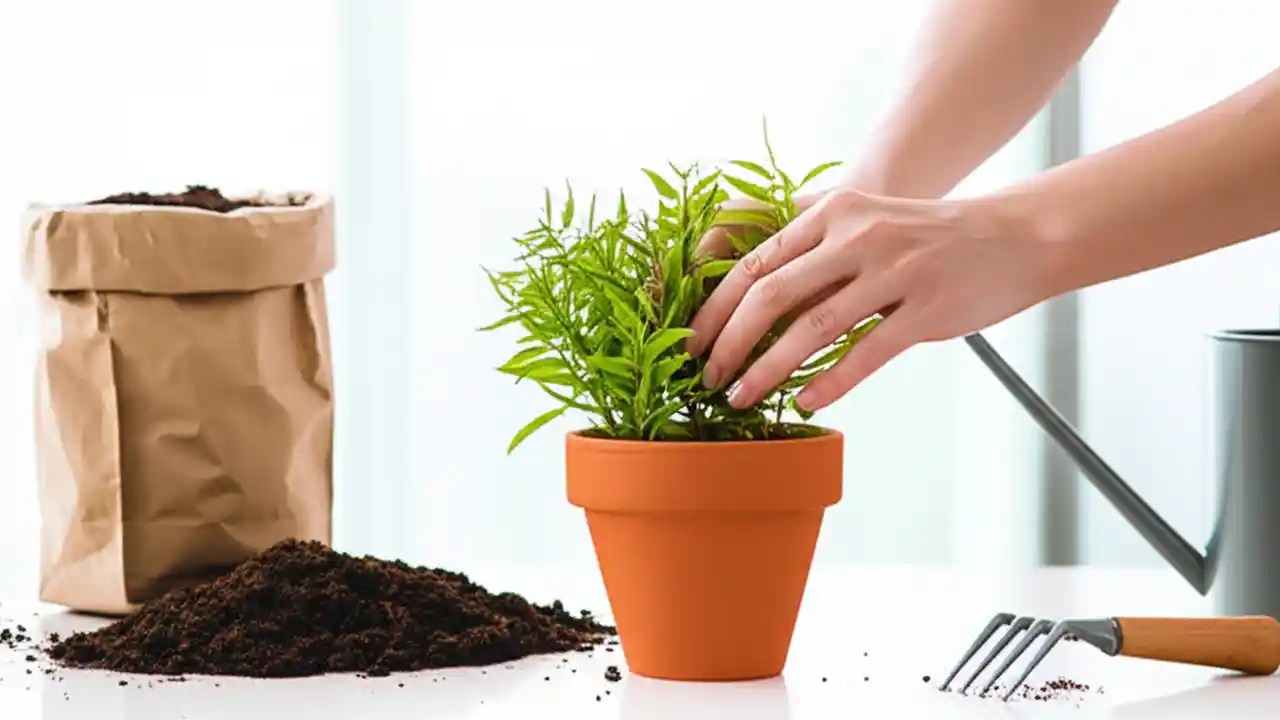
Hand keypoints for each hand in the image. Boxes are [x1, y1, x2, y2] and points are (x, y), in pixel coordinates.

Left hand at [687, 188, 1050, 411]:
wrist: (1015, 236)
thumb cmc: (926, 234)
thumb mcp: (864, 216)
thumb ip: (810, 237)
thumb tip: (745, 275)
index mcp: (834, 212)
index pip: (755, 262)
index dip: (715, 307)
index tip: (691, 341)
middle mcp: (859, 237)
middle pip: (771, 295)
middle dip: (729, 342)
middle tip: (706, 377)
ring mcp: (894, 273)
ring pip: (811, 329)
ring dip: (767, 370)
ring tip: (740, 397)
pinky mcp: (927, 310)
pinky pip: (865, 354)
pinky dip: (828, 383)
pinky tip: (804, 403)